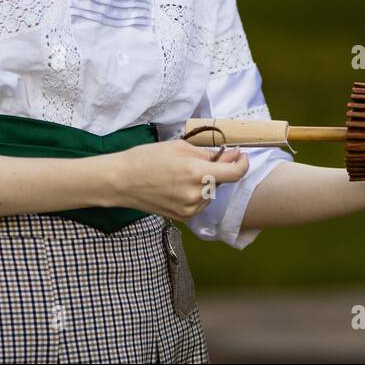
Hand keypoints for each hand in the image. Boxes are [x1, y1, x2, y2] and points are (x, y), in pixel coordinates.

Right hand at [107, 138, 249, 220]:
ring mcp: (190, 208)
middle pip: (222, 181)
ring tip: (183, 173)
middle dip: (218, 169)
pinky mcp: (184, 217)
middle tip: (200, 159)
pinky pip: (201, 203)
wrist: (122, 181)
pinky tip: (179, 186)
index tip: (240, 155)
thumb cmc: (147, 159)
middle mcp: (197, 194)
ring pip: (211, 192)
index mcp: (197, 173)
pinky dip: (197, 193)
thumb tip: (230, 155)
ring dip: (207, 182)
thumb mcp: (179, 147)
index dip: (242, 163)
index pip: (235, 173)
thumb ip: (207, 153)